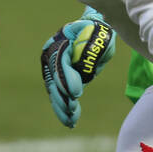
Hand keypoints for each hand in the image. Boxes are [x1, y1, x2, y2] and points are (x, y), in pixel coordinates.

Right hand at [40, 8, 115, 127]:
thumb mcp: (100, 35)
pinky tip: (70, 120)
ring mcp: (53, 68)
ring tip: (70, 121)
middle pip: (54, 78)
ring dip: (61, 106)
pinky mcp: (58, 80)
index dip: (66, 78)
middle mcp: (52, 54)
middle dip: (62, 96)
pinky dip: (63, 108)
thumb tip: (82, 69)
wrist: (93, 30)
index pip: (60, 61)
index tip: (75, 93)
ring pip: (54, 90)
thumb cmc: (98, 31)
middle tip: (71, 109)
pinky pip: (58, 95)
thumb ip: (92, 48)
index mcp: (61, 39)